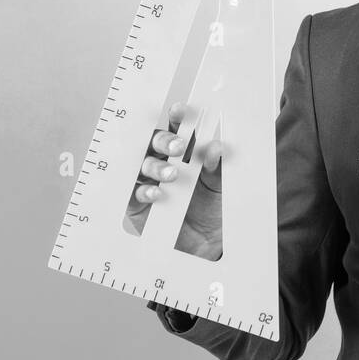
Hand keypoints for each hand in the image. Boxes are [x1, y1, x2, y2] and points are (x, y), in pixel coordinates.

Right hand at [125, 101, 223, 259]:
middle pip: (156, 143)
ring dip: (156, 167)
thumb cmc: (217, 213)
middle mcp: (167, 164)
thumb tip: (216, 147)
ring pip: (144, 165)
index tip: (181, 110)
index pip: (179, 130)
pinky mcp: (138, 206)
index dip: (178, 118)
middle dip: (164, 141)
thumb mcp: (223, 189)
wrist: (211, 249)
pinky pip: (135, 193)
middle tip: (177, 146)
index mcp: (187, 155)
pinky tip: (157, 194)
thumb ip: (218, 168)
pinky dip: (146, 191)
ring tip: (172, 176)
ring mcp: (150, 183)